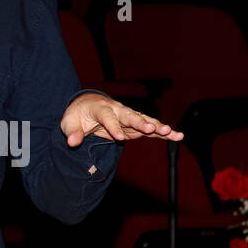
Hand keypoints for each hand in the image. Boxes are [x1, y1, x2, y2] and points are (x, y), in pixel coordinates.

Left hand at [59, 93, 183, 146]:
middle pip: (130, 116)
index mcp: (101, 108)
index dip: (114, 127)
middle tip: (151, 129)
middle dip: (141, 123)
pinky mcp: (135, 125)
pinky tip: (177, 136)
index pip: (108, 118)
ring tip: (170, 132)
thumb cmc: (78, 115)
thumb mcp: (69, 123)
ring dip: (157, 126)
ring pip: (144, 120)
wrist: (87, 106)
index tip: (119, 138)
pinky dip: (163, 132)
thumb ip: (72, 132)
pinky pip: (150, 129)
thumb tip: (72, 142)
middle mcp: (117, 110)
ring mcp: (128, 116)